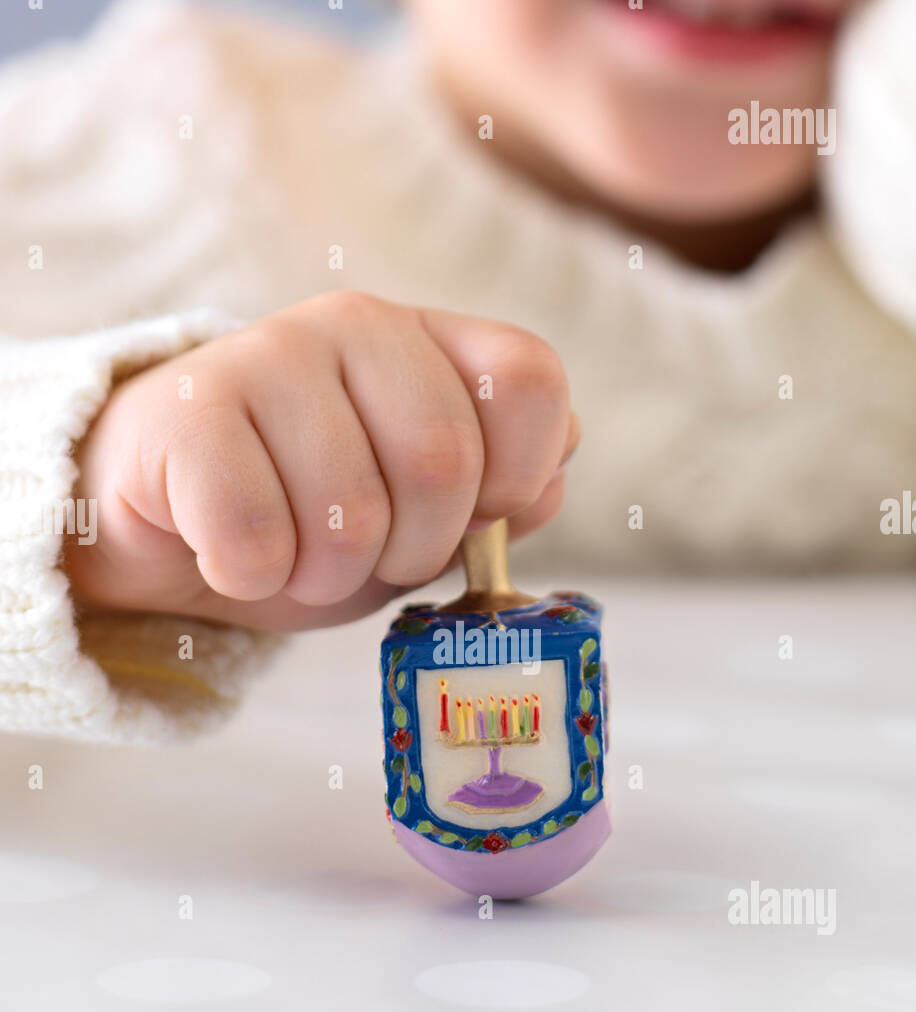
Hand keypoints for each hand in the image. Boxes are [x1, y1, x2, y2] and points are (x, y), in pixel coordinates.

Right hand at [65, 292, 577, 629]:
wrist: (163, 518)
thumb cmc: (306, 515)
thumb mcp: (419, 519)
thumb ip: (499, 499)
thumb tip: (549, 483)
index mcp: (429, 343)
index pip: (531, 381)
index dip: (519, 475)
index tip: (476, 519)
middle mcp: (356, 325)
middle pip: (445, 464)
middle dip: (410, 551)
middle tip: (362, 554)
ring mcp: (268, 354)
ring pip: (351, 517)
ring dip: (324, 576)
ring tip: (291, 553)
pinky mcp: (187, 408)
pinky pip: (257, 538)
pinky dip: (252, 579)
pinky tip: (232, 553)